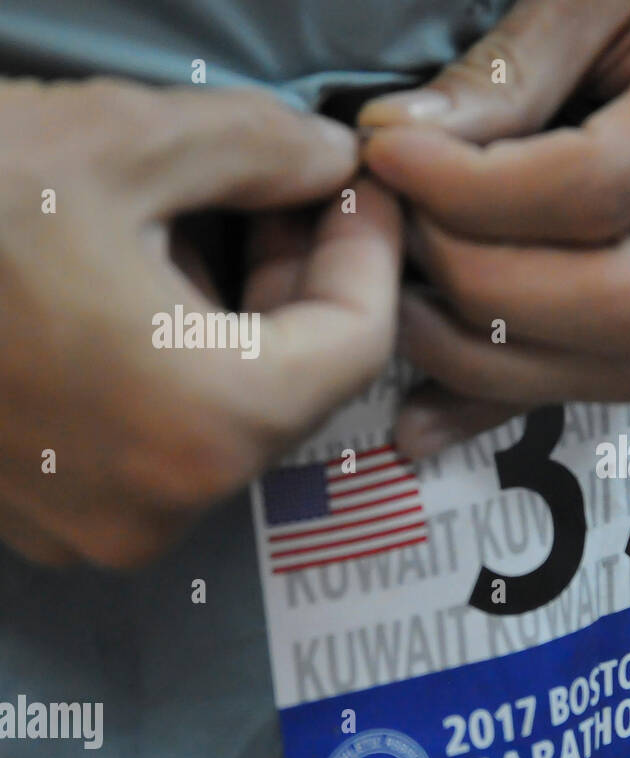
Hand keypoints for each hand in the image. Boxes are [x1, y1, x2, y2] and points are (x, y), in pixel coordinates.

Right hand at [0, 78, 402, 566]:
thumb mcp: (118, 141)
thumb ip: (261, 149)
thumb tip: (334, 160)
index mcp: (206, 424)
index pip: (356, 342)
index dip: (367, 251)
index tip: (355, 186)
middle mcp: (168, 504)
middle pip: (294, 384)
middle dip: (301, 281)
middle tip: (291, 191)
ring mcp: (100, 526)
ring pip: (225, 411)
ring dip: (238, 320)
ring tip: (208, 222)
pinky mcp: (45, 520)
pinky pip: (156, 438)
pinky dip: (174, 364)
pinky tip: (139, 285)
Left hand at [359, 0, 629, 454]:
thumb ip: (511, 66)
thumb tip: (396, 148)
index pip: (600, 188)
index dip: (473, 192)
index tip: (385, 160)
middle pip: (620, 303)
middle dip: (479, 288)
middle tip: (393, 241)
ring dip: (494, 363)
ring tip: (399, 318)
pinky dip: (526, 396)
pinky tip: (436, 417)